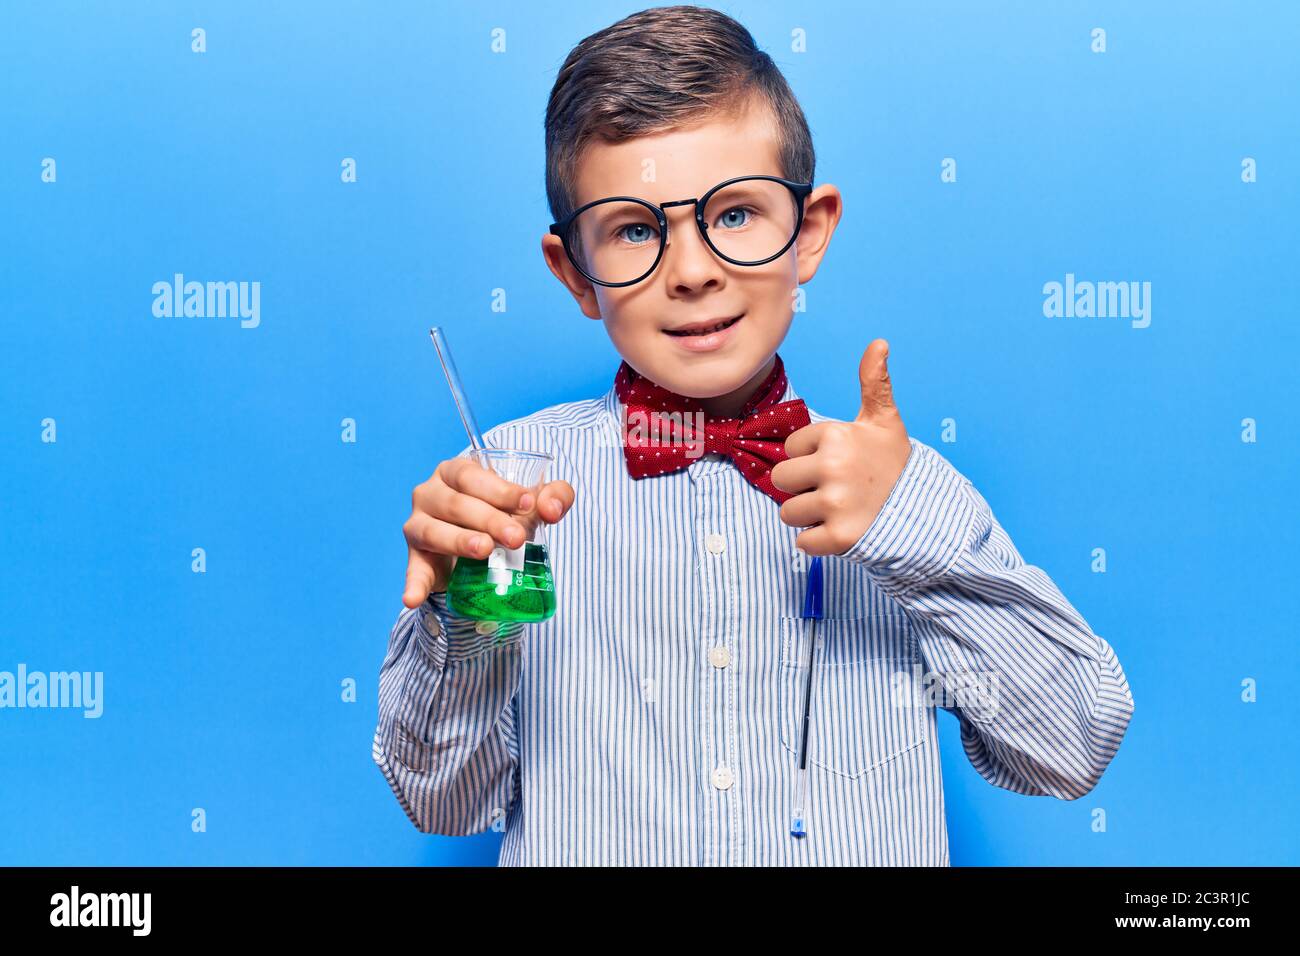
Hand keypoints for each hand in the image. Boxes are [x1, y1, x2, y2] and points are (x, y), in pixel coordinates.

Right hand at [402, 455, 575, 607]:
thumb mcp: (532, 505)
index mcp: (455, 473)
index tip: (528, 503)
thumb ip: (553, 497)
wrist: (485, 552)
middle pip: (455, 503)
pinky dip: (413, 585)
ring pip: (433, 531)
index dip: (500, 489)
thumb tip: (553, 509)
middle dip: (488, 519)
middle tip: (516, 536)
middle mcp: (430, 494)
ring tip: (485, 550)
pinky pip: (413, 571)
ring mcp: (419, 526)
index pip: (472, 476)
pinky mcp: (417, 559)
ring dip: (459, 541)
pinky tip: (413, 598)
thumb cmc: (505, 516)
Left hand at [771, 339, 910, 555]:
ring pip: (788, 512)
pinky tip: (841, 530)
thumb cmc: (893, 463)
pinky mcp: (838, 537)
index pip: (791, 449)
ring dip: (809, 515)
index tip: (840, 462)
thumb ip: (874, 382)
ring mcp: (835, 503)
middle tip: (835, 488)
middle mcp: (833, 467)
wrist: (923, 510)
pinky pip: (802, 542)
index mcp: (836, 435)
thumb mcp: (883, 420)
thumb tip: (879, 342)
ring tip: (840, 508)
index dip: (811, 457)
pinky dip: (817, 542)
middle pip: (781, 480)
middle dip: (802, 487)